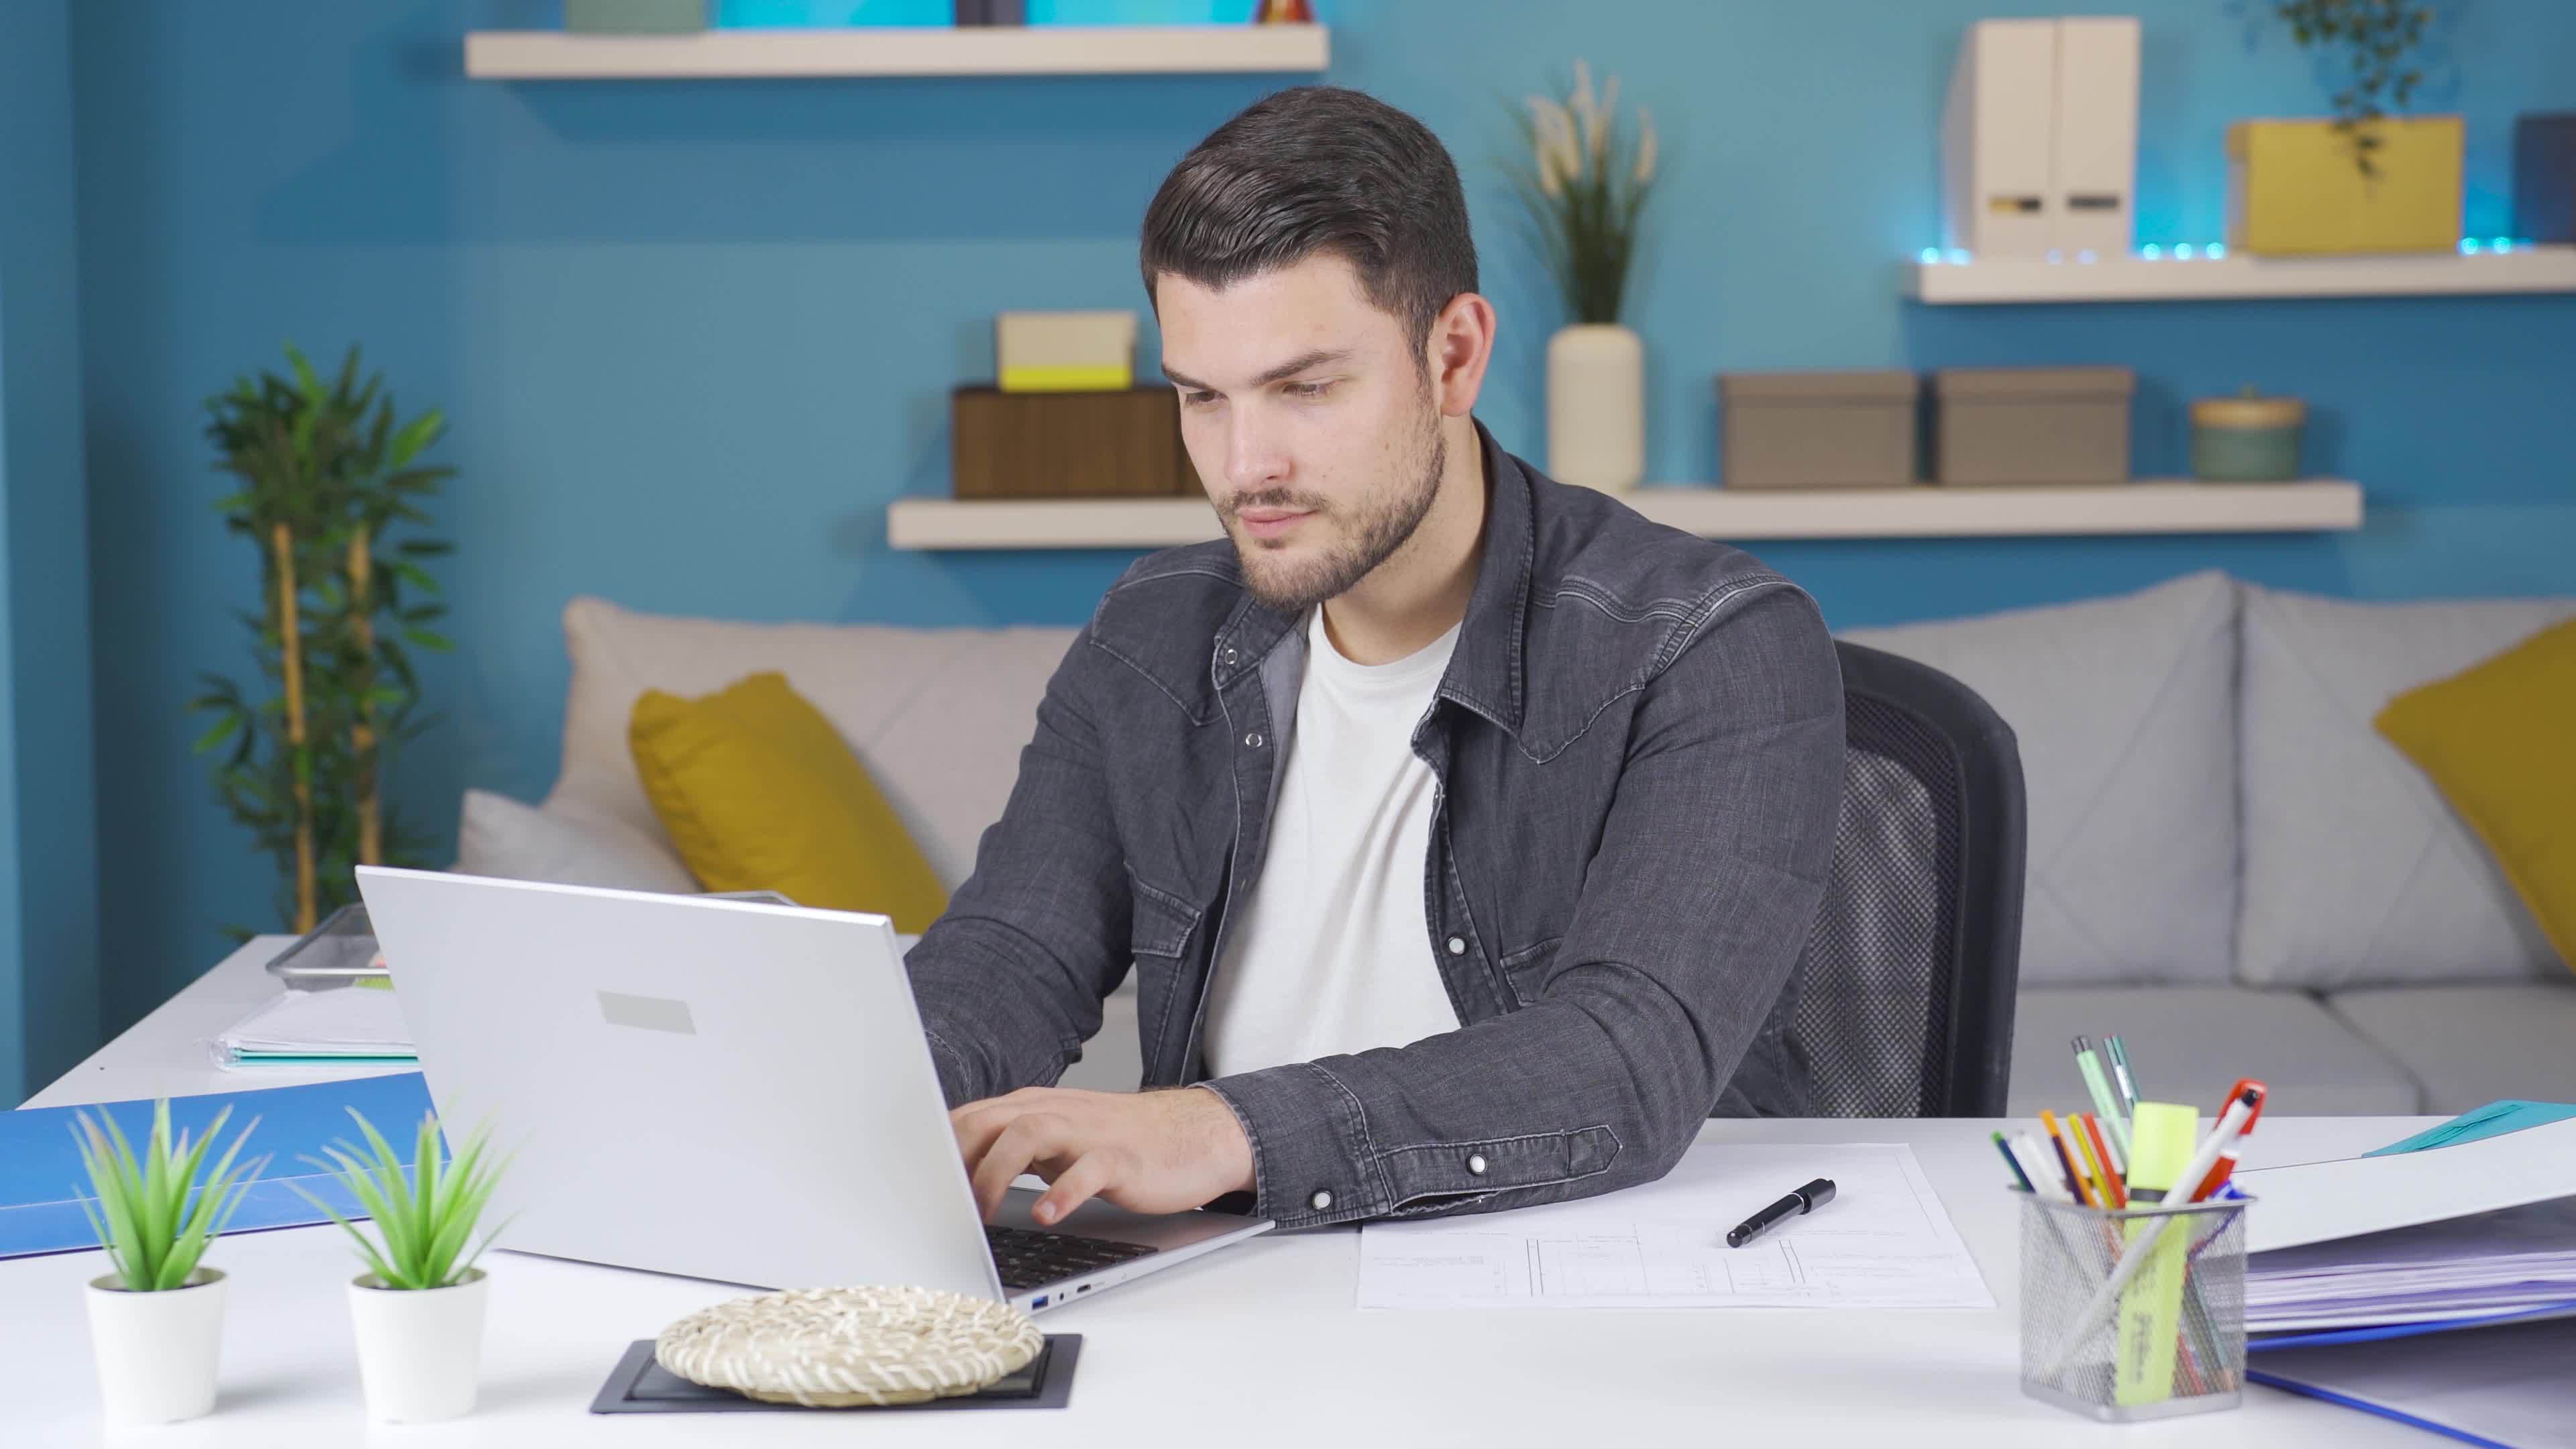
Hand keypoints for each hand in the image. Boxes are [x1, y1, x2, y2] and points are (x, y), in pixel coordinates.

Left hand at [949, 1086, 1255, 1225]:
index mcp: (1033, 1109)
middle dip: (953, 1159)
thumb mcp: (1057, 1142)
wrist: (1192, 1135)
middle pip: (987, 1121)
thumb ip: (1012, 1151)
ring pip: (1026, 1134)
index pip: (968, 1119)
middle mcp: (1054, 1112)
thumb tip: (959, 1179)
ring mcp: (1087, 1133)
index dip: (934, 1150)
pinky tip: (1046, 1214)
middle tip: (936, 1204)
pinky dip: (1062, 1192)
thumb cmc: (1119, 1143)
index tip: (910, 1186)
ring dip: (993, 1173)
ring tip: (979, 1213)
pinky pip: (1087, 1171)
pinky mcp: (1121, 1158)